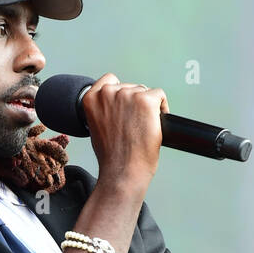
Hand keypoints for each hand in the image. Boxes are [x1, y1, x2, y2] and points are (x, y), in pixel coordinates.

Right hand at [81, 73, 168, 194]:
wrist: (122, 172)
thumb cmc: (111, 157)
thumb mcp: (96, 127)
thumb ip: (103, 110)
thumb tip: (118, 105)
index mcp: (91, 98)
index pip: (109, 80)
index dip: (120, 94)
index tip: (124, 110)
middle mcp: (108, 93)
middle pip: (130, 87)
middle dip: (135, 104)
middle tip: (134, 127)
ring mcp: (127, 95)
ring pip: (145, 92)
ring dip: (148, 108)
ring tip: (142, 129)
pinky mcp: (145, 100)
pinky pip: (159, 96)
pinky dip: (162, 109)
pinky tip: (155, 125)